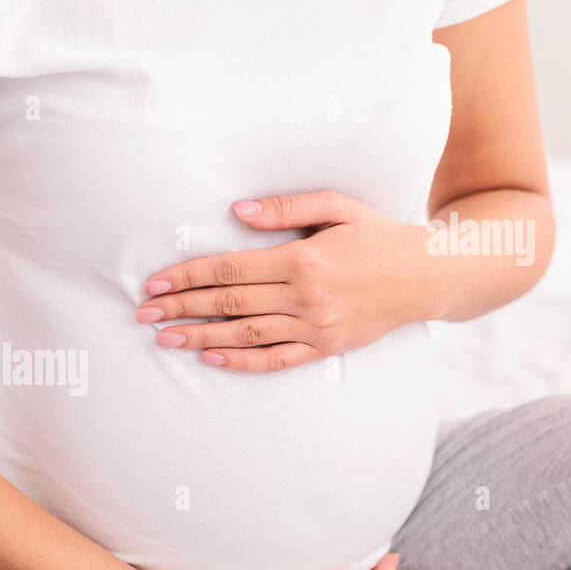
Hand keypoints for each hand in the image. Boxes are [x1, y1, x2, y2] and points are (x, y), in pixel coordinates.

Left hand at [137, 192, 437, 372]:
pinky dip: (240, 362)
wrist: (426, 276)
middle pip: (229, 305)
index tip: (156, 283)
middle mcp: (305, 297)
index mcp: (302, 259)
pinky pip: (275, 360)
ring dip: (199, 337)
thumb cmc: (377, 235)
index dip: (188, 276)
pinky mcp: (325, 348)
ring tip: (164, 338)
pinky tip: (210, 358)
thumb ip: (286, 207)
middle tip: (144, 314)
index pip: (230, 270)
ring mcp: (314, 327)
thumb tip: (237, 210)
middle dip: (181, 308)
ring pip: (244, 335)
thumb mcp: (337, 207)